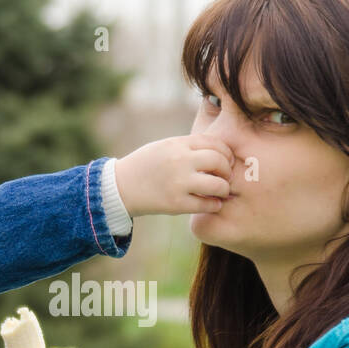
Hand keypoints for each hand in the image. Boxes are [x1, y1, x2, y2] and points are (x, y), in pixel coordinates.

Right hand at [113, 134, 233, 216]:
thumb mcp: (165, 147)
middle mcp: (180, 161)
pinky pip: (207, 204)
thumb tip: (220, 152)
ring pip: (217, 185)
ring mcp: (179, 183)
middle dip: (227, 170)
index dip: (226, 152)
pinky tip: (212, 203)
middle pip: (219, 162)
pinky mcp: (176, 203)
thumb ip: (189, 146)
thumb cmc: (146, 165)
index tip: (226, 160)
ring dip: (224, 189)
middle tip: (226, 177)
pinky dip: (214, 205)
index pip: (215, 143)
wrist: (121, 187)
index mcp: (177, 144)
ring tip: (220, 192)